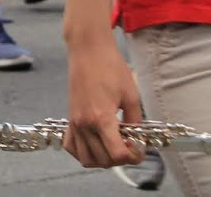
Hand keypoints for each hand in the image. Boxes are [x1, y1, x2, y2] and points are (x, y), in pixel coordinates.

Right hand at [62, 28, 147, 168]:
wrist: (88, 50)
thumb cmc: (110, 68)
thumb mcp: (131, 95)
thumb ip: (134, 121)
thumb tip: (137, 139)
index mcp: (101, 118)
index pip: (118, 155)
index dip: (133, 156)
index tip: (140, 147)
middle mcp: (84, 124)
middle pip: (103, 160)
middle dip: (121, 159)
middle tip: (131, 146)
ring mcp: (74, 122)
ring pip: (86, 158)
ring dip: (103, 159)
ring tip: (114, 146)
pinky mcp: (70, 118)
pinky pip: (72, 146)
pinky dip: (83, 152)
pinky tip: (96, 143)